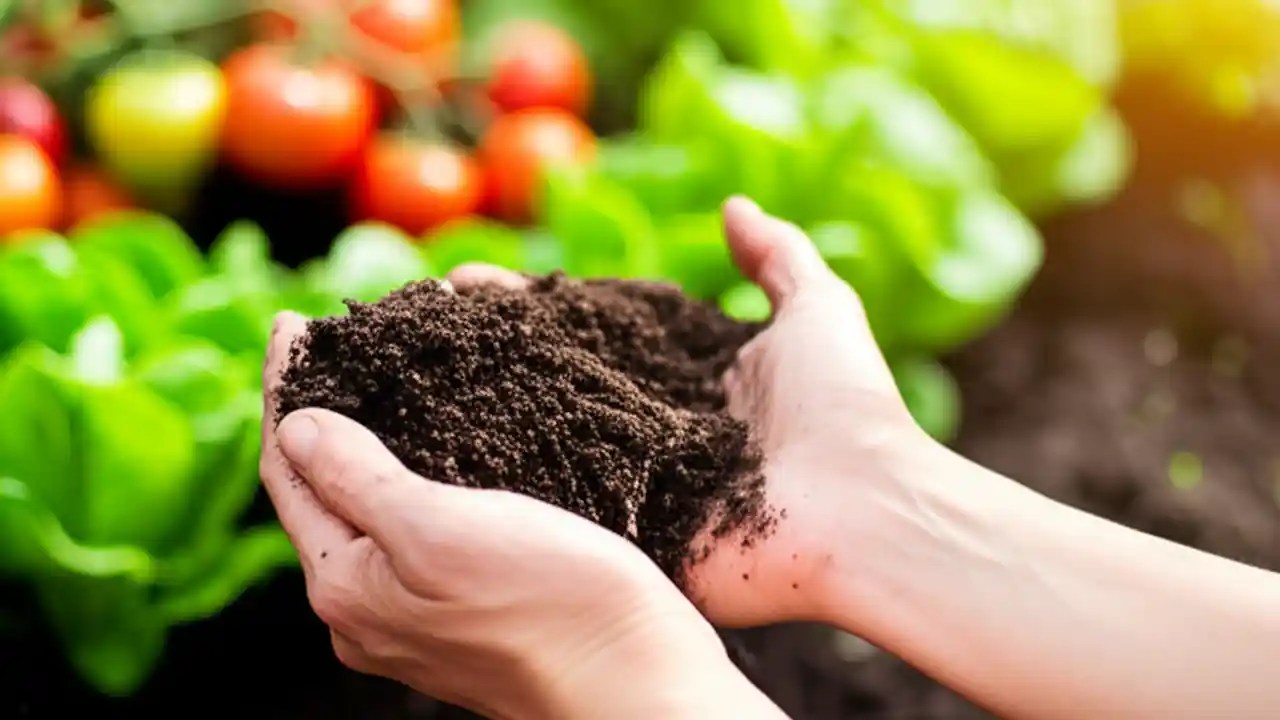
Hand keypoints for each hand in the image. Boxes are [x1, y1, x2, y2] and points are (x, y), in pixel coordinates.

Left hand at [259, 315, 778, 718]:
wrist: (636, 677)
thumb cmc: (548, 603)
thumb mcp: (438, 529)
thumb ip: (357, 478)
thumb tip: (295, 425)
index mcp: (347, 587)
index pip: (289, 472)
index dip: (284, 392)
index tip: (291, 324)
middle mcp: (369, 608)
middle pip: (324, 493)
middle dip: (324, 414)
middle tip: (337, 341)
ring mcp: (417, 613)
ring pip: (374, 508)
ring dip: (371, 440)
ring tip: (384, 376)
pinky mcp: (468, 608)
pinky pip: (419, 528)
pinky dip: (416, 473)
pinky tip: (443, 443)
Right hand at [449, 197, 931, 627]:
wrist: (867, 510)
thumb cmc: (848, 406)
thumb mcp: (817, 311)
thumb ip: (775, 256)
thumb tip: (731, 204)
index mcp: (687, 378)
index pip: (593, 330)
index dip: (534, 306)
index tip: (470, 282)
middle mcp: (652, 429)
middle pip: (555, 381)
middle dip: (488, 351)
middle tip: (421, 322)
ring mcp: (637, 486)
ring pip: (544, 442)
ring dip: (478, 413)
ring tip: (408, 378)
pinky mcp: (634, 538)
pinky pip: (560, 512)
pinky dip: (505, 492)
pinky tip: (437, 460)